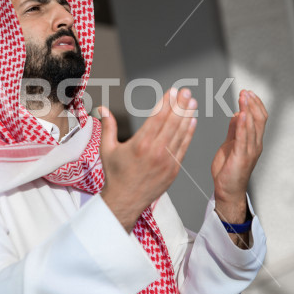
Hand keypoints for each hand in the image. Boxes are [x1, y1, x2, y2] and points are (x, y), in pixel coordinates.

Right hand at [99, 88, 197, 231]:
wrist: (125, 201)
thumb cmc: (115, 176)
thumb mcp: (107, 149)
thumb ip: (107, 127)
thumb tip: (102, 109)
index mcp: (140, 144)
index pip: (157, 118)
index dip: (166, 103)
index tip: (172, 92)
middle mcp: (155, 152)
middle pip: (171, 122)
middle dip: (180, 105)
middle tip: (186, 91)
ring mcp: (167, 161)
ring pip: (180, 133)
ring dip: (187, 116)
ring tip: (192, 102)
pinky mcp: (173, 170)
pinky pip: (183, 147)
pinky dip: (188, 133)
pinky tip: (192, 121)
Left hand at [211, 90, 267, 225]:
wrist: (226, 190)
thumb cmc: (228, 170)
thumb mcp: (230, 145)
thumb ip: (234, 130)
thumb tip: (236, 114)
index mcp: (252, 141)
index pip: (259, 118)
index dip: (254, 104)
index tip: (247, 92)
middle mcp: (255, 144)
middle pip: (260, 119)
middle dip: (253, 103)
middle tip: (245, 92)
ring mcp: (250, 150)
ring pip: (253, 125)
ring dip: (248, 109)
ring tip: (244, 96)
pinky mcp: (242, 156)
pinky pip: (244, 137)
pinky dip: (243, 124)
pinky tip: (241, 114)